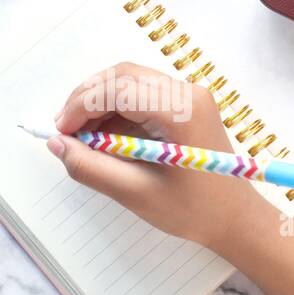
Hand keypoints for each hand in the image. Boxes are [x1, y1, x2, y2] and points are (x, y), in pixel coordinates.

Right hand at [49, 62, 275, 251]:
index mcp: (181, 111)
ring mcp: (190, 95)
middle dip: (87, 100)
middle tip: (65, 132)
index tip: (60, 132)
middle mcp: (187, 92)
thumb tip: (56, 144)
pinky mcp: (187, 104)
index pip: (118, 89)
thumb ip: (91, 167)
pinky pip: (143, 95)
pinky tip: (106, 138)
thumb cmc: (194, 211)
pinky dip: (117, 111)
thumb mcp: (136, 193)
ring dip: (101, 104)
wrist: (237, 218)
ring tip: (83, 138)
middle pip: (122, 76)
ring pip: (130, 82)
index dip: (81, 106)